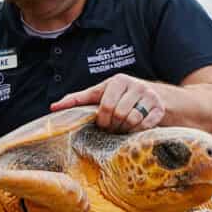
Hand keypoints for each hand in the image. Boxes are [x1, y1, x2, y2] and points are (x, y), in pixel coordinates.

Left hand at [51, 74, 165, 131]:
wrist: (157, 96)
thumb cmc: (121, 96)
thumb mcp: (101, 93)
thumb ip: (79, 99)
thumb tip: (53, 108)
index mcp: (118, 80)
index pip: (106, 105)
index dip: (102, 119)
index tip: (101, 124)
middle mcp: (136, 85)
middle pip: (119, 114)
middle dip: (113, 126)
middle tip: (112, 128)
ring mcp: (149, 96)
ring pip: (132, 120)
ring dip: (124, 129)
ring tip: (122, 129)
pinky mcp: (159, 108)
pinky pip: (145, 125)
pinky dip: (137, 131)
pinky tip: (134, 129)